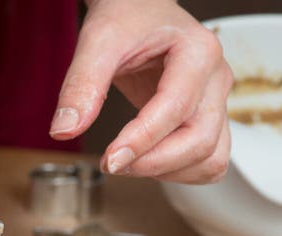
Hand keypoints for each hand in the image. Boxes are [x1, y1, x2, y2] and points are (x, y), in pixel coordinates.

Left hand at [49, 0, 232, 182]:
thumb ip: (81, 85)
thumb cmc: (127, 17)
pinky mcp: (210, 119)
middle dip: (153, 163)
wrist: (140, 9)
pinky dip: (181, 172)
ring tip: (129, 162)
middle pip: (200, 140)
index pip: (175, 109)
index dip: (141, 141)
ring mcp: (217, 101)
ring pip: (210, 158)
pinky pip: (209, 161)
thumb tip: (64, 130)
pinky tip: (148, 161)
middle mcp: (216, 78)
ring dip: (169, 172)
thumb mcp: (98, 41)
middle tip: (111, 163)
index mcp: (198, 52)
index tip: (109, 159)